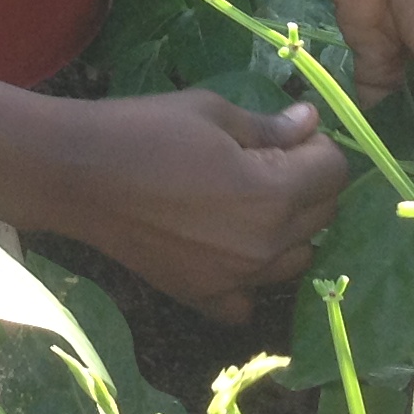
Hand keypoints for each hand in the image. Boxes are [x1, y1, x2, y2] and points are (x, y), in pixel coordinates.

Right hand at [48, 91, 348, 320]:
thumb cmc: (146, 129)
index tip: (292, 131)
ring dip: (288, 229)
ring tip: (250, 200)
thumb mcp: (212, 112)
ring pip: (296, 259)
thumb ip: (269, 126)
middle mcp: (265, 246)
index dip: (318, 145)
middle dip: (309, 182)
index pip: (334, 172)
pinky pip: (248, 302)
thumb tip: (310, 122)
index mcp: (273, 194)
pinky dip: (249, 280)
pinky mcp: (203, 297)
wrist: (79, 174)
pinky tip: (229, 249)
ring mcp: (235, 280)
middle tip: (269, 158)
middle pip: (322, 216)